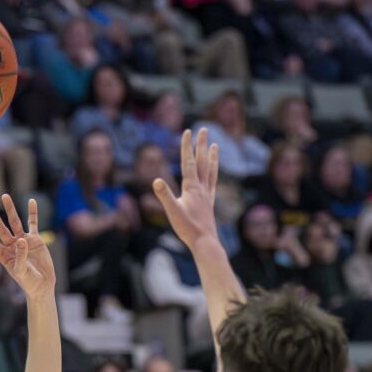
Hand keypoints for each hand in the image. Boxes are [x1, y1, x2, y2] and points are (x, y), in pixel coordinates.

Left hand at [0, 194, 54, 298]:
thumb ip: (20, 255)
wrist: (42, 285)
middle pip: (2, 230)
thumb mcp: (21, 271)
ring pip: (15, 222)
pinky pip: (33, 223)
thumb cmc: (29, 282)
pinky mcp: (35, 239)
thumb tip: (21, 239)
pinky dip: (32, 212)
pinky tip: (31, 201)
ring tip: (5, 197)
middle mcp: (12, 246)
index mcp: (4, 255)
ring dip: (10, 210)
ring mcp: (23, 241)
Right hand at [153, 129, 220, 253]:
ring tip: (215, 145)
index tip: (187, 131)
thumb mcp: (172, 212)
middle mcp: (201, 188)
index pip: (188, 162)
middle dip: (201, 145)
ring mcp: (207, 194)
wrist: (204, 242)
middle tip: (203, 129)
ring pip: (210, 170)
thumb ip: (165, 196)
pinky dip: (214, 173)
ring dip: (211, 156)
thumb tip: (156, 180)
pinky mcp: (209, 203)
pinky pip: (213, 183)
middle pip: (201, 161)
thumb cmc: (187, 228)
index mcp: (191, 187)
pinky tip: (214, 171)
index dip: (187, 146)